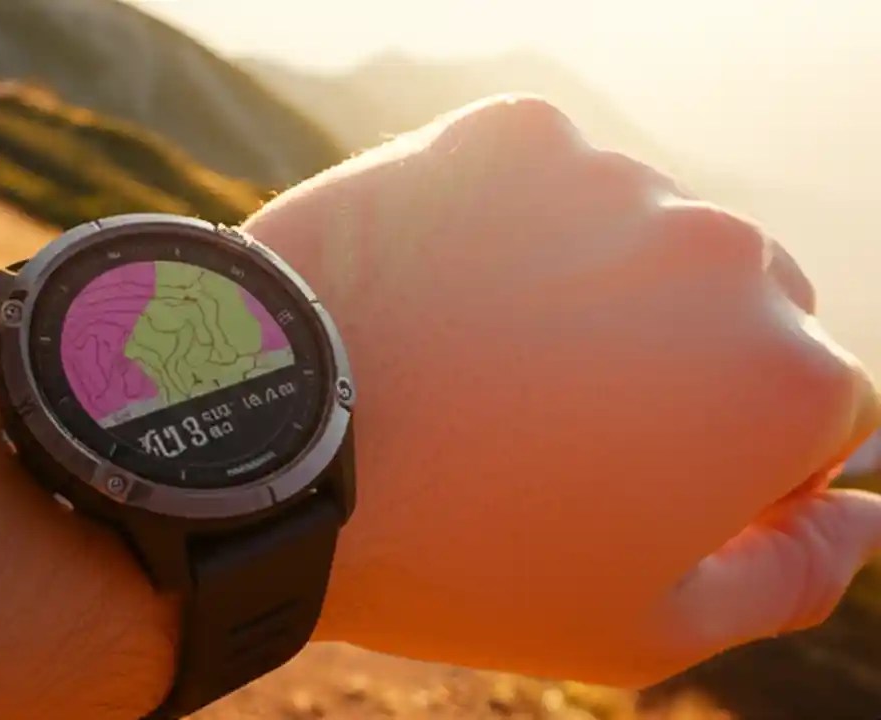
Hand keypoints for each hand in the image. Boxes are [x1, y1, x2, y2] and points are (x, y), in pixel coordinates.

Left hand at [244, 95, 880, 685]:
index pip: (822, 406)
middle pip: (750, 307)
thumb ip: (793, 572)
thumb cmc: (460, 560)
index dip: (738, 458)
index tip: (639, 483)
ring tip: (492, 364)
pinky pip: (550, 183)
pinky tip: (452, 295)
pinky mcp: (513, 136)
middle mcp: (726, 256)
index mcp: (785, 381)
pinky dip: (517, 231)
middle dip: (686, 365)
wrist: (274, 456)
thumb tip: (875, 516)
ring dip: (600, 291)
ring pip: (648, 237)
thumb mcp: (644, 626)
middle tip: (559, 425)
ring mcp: (615, 181)